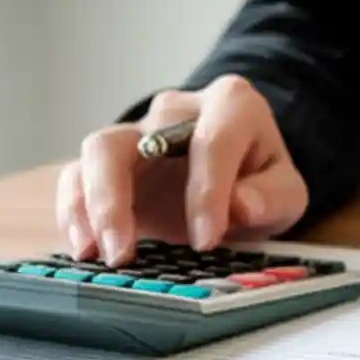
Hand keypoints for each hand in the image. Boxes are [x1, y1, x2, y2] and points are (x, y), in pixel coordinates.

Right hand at [56, 74, 308, 264]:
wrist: (239, 182)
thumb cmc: (260, 184)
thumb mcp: (285, 194)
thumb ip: (271, 197)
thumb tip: (240, 205)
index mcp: (231, 106)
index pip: (213, 141)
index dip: (207, 193)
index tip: (205, 241)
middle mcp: (176, 113)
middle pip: (133, 140)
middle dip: (119, 197)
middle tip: (122, 252)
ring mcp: (138, 135)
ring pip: (96, 152)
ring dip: (89, 205)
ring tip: (93, 253)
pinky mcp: (111, 166)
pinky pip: (77, 178)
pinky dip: (74, 213)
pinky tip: (83, 248)